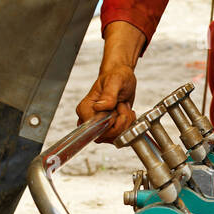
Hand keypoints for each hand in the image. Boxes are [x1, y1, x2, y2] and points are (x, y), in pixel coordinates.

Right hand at [76, 21, 144, 142]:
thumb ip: (109, 94)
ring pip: (113, 137)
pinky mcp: (109, 128)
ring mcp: (100, 125)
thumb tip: (100, 107)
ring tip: (125, 107)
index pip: (94, 128)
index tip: (116, 108)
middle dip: (120, 123)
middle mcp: (90, 119)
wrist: (124, 78)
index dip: (109, 122)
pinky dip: (128, 125)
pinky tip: (127, 112)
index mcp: (85, 109)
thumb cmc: (117, 76)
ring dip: (125, 123)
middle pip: (104, 135)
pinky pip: (119, 136)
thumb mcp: (115, 81)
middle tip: (122, 106)